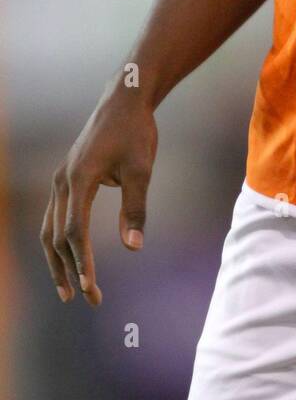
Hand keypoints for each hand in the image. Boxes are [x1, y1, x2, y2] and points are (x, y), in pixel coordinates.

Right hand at [41, 83, 157, 306]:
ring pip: (49, 229)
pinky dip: (59, 242)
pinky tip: (70, 259)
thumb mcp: (142, 169)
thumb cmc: (136, 132)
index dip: (82, 262)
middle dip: (70, 270)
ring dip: (58, 262)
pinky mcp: (65, 179)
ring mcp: (60, 179)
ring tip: (68, 291)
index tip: (90, 288)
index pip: (75, 231)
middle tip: (89, 299)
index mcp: (79, 179)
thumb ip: (136, 208)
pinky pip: (55, 218)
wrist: (124, 100)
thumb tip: (133, 248)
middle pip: (56, 236)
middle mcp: (62, 181)